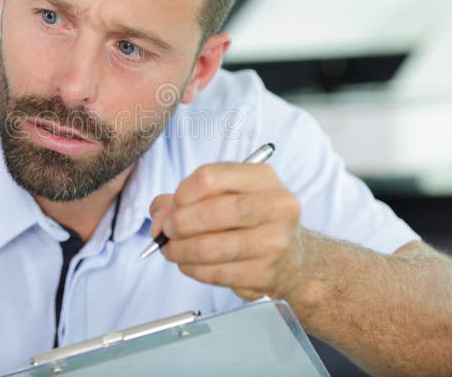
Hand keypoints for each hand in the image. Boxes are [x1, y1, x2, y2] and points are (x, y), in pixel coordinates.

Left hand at [150, 163, 304, 301]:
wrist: (293, 258)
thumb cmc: (250, 221)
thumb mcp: (224, 196)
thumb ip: (182, 199)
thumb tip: (158, 219)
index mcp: (262, 177)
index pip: (209, 177)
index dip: (182, 194)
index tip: (174, 205)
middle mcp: (276, 206)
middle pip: (211, 212)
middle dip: (178, 224)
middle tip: (167, 231)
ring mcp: (274, 242)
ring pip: (209, 247)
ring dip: (180, 251)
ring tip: (172, 250)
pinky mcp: (266, 273)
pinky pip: (215, 273)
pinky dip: (193, 270)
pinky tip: (190, 264)